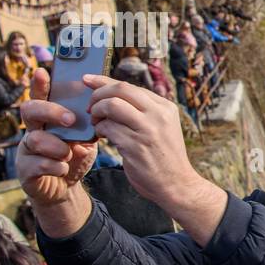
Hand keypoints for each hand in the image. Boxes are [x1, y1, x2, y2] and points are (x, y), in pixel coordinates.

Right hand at [17, 67, 97, 208]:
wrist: (65, 187)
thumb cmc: (73, 157)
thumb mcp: (84, 139)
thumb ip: (86, 127)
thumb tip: (95, 116)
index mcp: (47, 119)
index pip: (40, 96)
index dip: (39, 84)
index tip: (43, 71)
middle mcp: (33, 130)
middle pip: (30, 110)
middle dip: (51, 112)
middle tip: (70, 119)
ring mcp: (26, 150)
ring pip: (34, 139)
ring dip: (57, 146)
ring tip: (69, 153)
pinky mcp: (25, 170)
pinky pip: (37, 164)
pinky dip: (56, 166)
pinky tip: (64, 168)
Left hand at [83, 73, 197, 212]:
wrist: (177, 185)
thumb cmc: (164, 157)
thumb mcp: (161, 128)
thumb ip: (144, 111)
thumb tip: (112, 94)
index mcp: (165, 107)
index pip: (130, 86)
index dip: (104, 81)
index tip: (87, 80)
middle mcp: (159, 115)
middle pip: (121, 90)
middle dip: (98, 95)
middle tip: (90, 106)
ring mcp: (148, 130)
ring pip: (112, 105)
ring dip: (97, 112)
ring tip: (96, 122)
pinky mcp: (136, 146)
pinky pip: (108, 128)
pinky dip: (100, 129)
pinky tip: (102, 136)